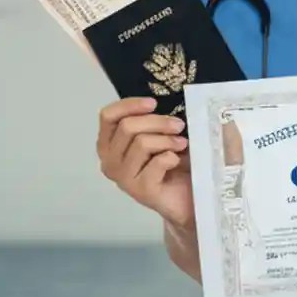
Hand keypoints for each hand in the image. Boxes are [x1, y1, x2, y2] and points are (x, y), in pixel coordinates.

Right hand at [96, 97, 194, 230]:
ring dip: (168, 139)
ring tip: (183, 144)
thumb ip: (153, 120)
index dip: (129, 105)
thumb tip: (158, 98)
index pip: (107, 116)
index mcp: (110, 145)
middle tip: (179, 125)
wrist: (188, 198)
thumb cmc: (174, 163)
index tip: (153, 103)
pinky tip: (178, 161)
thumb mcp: (161, 135)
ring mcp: (123, 178)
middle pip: (127, 127)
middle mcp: (110, 161)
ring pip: (141, 143)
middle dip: (158, 122)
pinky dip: (172, 156)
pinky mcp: (141, 190)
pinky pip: (157, 162)